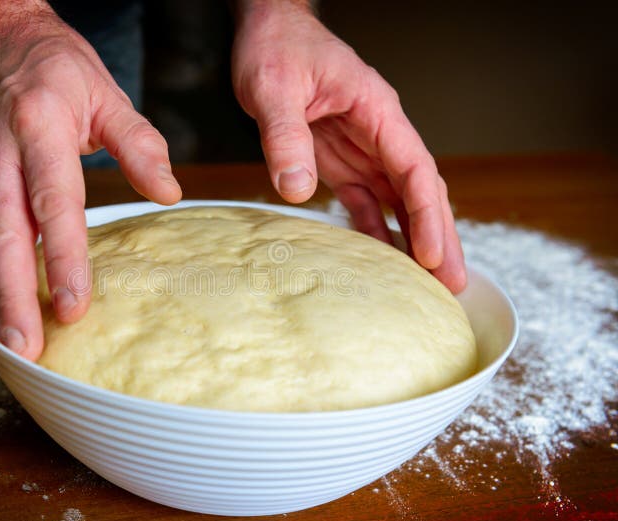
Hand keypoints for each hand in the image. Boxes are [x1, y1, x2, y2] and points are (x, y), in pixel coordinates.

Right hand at [0, 3, 180, 358]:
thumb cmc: (55, 65)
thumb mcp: (106, 91)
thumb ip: (139, 143)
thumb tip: (169, 192)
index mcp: (41, 131)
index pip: (54, 206)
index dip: (62, 259)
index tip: (74, 306)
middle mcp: (2, 157)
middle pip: (4, 237)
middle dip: (15, 297)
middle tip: (30, 346)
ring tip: (6, 342)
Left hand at [232, 1, 465, 292]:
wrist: (268, 33)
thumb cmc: (277, 49)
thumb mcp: (274, 89)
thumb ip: (285, 138)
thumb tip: (295, 190)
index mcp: (376, 111)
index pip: (415, 169)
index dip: (427, 214)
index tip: (433, 254)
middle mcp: (377, 134)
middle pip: (419, 191)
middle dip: (438, 236)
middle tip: (453, 284)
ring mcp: (361, 150)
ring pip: (399, 200)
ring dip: (413, 240)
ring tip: (428, 285)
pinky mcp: (341, 161)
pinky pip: (365, 201)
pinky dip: (376, 231)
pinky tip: (383, 261)